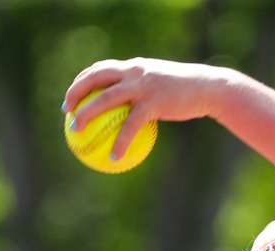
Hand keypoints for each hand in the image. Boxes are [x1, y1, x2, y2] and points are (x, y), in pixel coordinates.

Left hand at [62, 59, 244, 163]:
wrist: (208, 89)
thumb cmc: (186, 93)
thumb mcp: (162, 87)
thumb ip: (144, 93)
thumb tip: (130, 111)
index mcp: (134, 67)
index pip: (101, 68)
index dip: (82, 80)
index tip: (72, 96)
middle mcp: (134, 72)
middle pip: (95, 77)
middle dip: (76, 92)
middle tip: (67, 111)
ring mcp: (143, 86)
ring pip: (105, 98)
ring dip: (87, 114)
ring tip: (76, 133)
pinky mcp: (153, 102)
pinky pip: (130, 126)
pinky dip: (120, 142)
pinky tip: (114, 158)